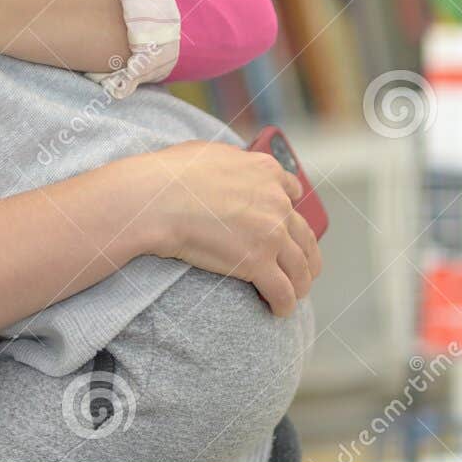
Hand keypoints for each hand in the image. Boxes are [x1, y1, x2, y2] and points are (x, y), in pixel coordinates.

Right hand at [135, 140, 322, 316]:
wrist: (155, 199)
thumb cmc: (170, 174)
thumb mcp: (209, 152)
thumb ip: (233, 161)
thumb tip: (231, 166)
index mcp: (266, 170)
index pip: (293, 191)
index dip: (291, 210)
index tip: (287, 224)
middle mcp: (277, 201)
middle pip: (305, 235)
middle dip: (306, 255)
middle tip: (303, 268)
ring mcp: (271, 233)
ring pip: (300, 267)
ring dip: (300, 283)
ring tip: (294, 295)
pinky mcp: (259, 263)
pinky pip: (283, 291)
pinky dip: (284, 304)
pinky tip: (278, 309)